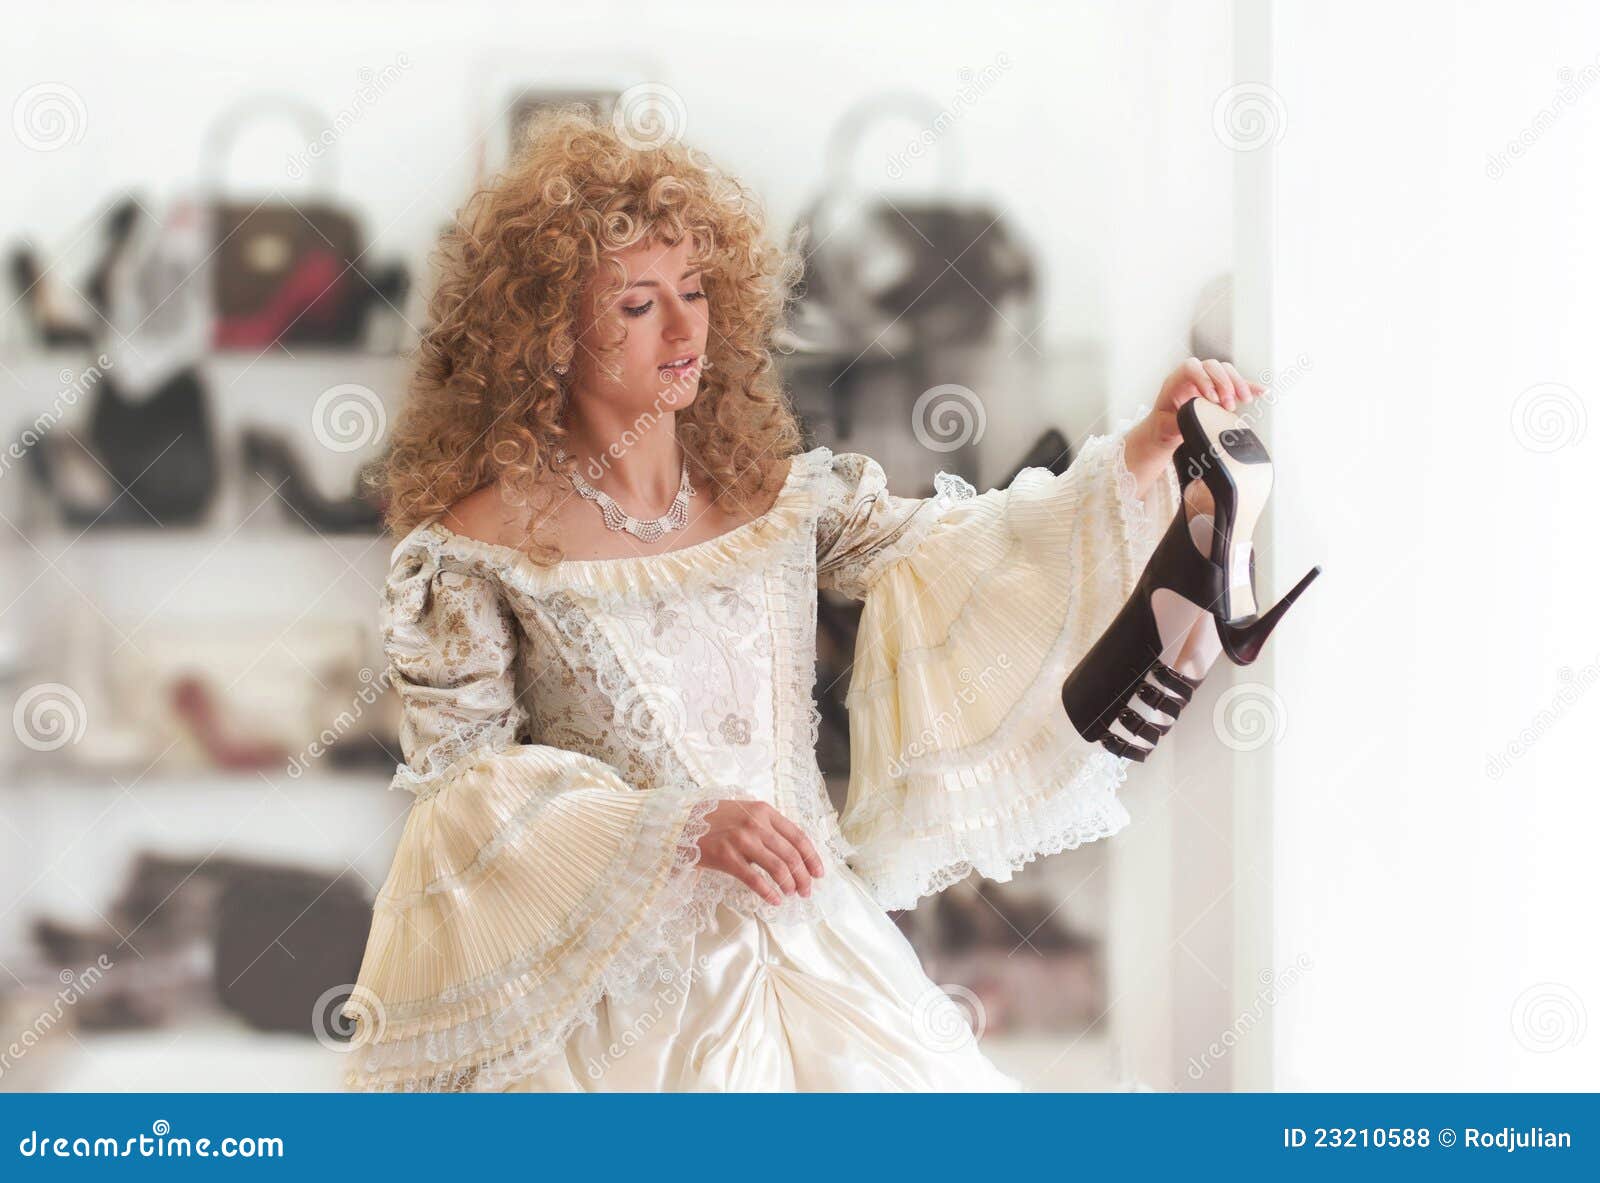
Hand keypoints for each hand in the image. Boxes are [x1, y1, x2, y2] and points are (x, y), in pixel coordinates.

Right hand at [694, 799, 824, 904]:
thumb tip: (794, 850)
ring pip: (778, 867)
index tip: (819, 873)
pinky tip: (774, 899)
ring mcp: (741, 840)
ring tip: (792, 894)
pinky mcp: (727, 857)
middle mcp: (756, 824)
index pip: (798, 836)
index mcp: (764, 811)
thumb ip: (768, 825)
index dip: (812, 857)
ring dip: (790, 885)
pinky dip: (769, 892)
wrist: (682, 821)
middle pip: (791, 855)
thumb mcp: (746, 811)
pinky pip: (754, 879)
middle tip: (806, 891)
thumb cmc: (716, 819)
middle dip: (803, 876)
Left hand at [1147, 356, 1264, 449]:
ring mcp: (1209, 380)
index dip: (1204, 379)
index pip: (1191, 367)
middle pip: (1213, 366)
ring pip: (1227, 371)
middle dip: (1224, 384)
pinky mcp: (1221, 389)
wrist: (1168, 429)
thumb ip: (1178, 420)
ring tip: (1243, 401)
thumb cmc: (1164, 424)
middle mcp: (1194, 376)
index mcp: (1176, 380)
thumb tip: (1195, 416)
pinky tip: (1262, 392)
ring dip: (1237, 384)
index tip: (1212, 398)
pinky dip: (1250, 387)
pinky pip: (1238, 384)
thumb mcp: (1165, 426)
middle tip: (1228, 405)